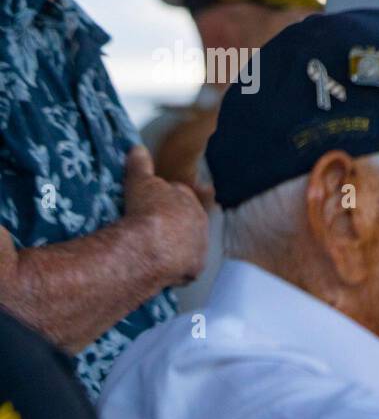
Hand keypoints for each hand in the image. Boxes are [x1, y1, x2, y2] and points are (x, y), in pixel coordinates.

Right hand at [122, 146, 208, 287]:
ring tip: (154, 250)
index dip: (164, 198)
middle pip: (187, 222)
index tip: (151, 204)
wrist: (151, 245)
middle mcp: (201, 223)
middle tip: (152, 229)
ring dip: (175, 247)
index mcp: (189, 200)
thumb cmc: (146, 210)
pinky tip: (160, 269)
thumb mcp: (139, 182)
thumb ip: (140, 165)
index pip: (180, 195)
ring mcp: (200, 247)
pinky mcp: (195, 268)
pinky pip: (185, 268)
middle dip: (173, 224)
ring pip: (188, 245)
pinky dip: (174, 269)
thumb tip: (137, 148)